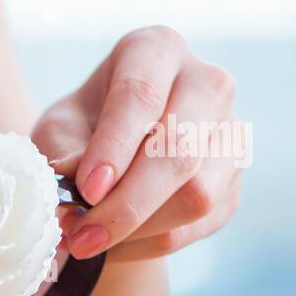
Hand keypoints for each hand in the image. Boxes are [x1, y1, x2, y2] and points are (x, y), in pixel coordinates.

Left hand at [32, 26, 243, 261]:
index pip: (141, 96)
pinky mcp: (235, 181)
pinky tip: (116, 245)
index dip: (114, 148)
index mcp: (155, 50)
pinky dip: (151, 243)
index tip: (86, 190)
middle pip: (179, 151)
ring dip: (138, 230)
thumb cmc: (82, 130)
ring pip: (197, 194)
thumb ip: (65, 155)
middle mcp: (206, 82)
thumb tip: (72, 194)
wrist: (116, 154)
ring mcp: (231, 132)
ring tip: (88, 242)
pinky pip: (199, 224)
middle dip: (126, 205)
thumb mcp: (60, 130)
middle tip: (79, 238)